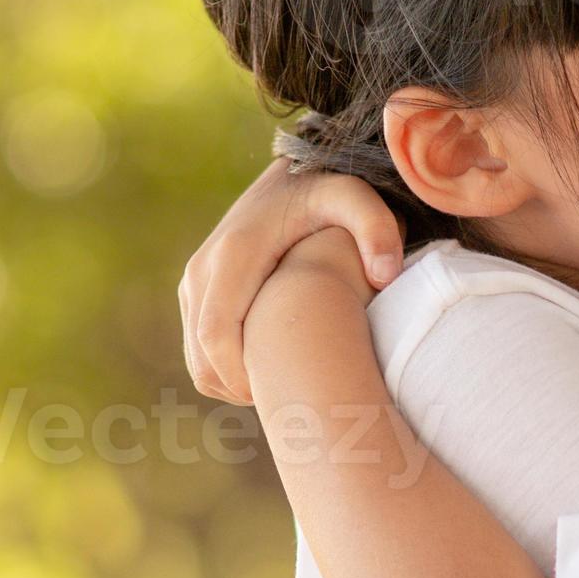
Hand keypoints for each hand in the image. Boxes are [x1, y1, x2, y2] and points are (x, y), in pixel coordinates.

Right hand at [178, 158, 403, 403]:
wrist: (293, 177)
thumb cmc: (329, 195)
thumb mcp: (357, 199)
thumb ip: (377, 228)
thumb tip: (385, 275)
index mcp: (234, 254)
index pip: (217, 337)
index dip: (245, 377)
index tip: (286, 393)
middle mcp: (203, 268)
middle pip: (203, 359)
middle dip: (243, 390)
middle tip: (294, 400)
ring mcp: (193, 282)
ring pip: (197, 362)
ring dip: (235, 385)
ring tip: (286, 385)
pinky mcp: (194, 291)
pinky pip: (199, 352)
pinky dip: (228, 372)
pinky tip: (272, 368)